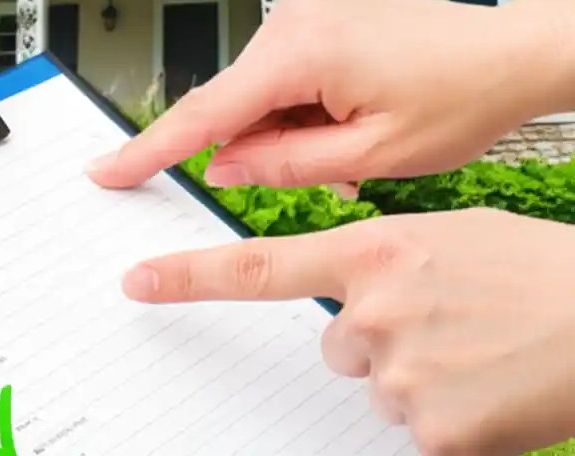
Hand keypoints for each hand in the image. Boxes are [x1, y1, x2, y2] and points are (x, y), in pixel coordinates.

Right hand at [87, 0, 574, 189]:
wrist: (509, 52)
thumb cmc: (461, 96)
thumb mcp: (371, 158)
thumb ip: (282, 166)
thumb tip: (224, 167)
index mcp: (302, 51)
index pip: (206, 113)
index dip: (151, 149)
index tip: (108, 169)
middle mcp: (292, 18)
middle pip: (235, 105)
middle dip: (261, 145)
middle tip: (331, 162)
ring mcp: (302, 12)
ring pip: (257, 94)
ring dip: (286, 127)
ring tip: (356, 134)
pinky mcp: (313, 17)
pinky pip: (279, 75)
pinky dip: (297, 107)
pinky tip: (347, 115)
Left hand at [120, 208, 574, 455]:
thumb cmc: (536, 271)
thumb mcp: (446, 239)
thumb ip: (380, 264)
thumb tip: (347, 302)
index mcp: (375, 252)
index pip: (257, 268)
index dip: (188, 277)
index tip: (137, 282)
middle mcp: (375, 311)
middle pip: (334, 345)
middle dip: (378, 339)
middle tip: (446, 322)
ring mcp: (402, 373)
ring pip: (377, 386)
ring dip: (417, 376)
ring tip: (479, 350)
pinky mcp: (434, 432)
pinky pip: (416, 429)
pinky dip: (449, 417)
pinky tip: (490, 389)